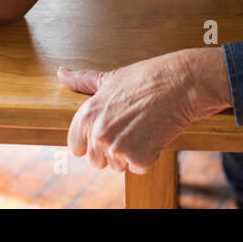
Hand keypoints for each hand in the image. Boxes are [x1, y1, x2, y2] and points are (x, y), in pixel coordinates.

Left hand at [57, 48, 230, 172]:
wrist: (181, 83)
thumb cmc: (146, 78)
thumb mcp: (110, 78)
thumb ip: (82, 81)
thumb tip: (61, 74)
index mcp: (86, 116)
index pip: (76, 148)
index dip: (92, 141)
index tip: (109, 129)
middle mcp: (98, 134)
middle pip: (96, 161)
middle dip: (113, 149)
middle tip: (131, 125)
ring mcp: (118, 148)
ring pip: (117, 166)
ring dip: (131, 153)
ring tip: (143, 126)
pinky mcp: (139, 159)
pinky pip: (139, 167)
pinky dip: (149, 156)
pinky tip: (155, 133)